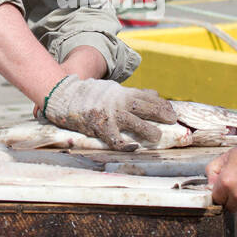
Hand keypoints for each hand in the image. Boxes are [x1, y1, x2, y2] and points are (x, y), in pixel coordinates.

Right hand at [41, 77, 176, 150]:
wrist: (64, 95)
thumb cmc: (90, 94)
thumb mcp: (113, 89)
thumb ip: (134, 93)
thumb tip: (155, 95)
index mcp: (122, 93)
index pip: (147, 97)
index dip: (162, 104)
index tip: (172, 111)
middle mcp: (118, 102)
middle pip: (144, 107)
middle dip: (160, 113)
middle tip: (172, 120)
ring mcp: (109, 114)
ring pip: (133, 122)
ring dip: (147, 129)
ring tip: (157, 136)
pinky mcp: (99, 127)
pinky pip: (114, 138)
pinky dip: (125, 144)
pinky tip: (134, 147)